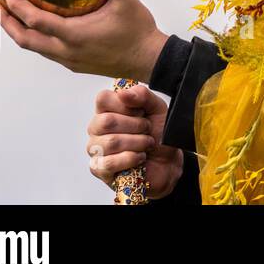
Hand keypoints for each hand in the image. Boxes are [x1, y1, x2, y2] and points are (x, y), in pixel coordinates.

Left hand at [0, 0, 167, 80]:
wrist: (148, 60)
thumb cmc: (138, 31)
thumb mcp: (127, 2)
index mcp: (74, 35)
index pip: (35, 21)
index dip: (16, 6)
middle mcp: (66, 51)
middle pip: (24, 39)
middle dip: (5, 22)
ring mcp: (68, 60)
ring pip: (33, 47)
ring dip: (17, 30)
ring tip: (6, 15)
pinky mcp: (74, 64)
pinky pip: (45, 51)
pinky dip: (32, 38)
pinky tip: (36, 27)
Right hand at [86, 83, 182, 199]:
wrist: (167, 161)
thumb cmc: (159, 134)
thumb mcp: (157, 109)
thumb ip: (142, 96)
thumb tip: (123, 93)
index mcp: (108, 110)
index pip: (102, 98)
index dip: (125, 105)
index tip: (141, 111)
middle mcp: (97, 128)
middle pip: (106, 121)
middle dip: (136, 126)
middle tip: (147, 129)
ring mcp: (96, 149)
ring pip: (111, 142)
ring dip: (138, 143)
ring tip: (146, 144)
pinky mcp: (99, 169)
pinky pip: (110, 163)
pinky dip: (131, 159)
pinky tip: (140, 157)